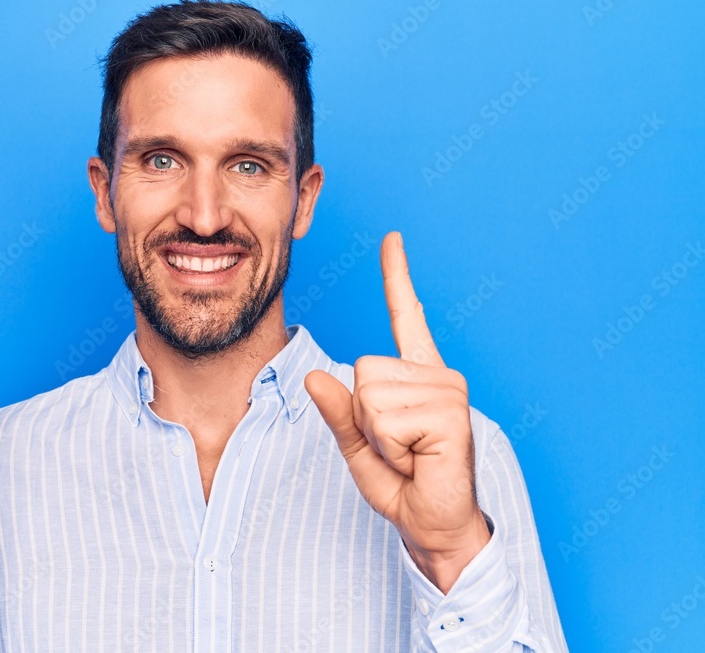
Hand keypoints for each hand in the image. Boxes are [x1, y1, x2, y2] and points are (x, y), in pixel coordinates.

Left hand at [305, 231, 489, 592]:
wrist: (435, 525)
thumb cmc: (402, 484)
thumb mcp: (358, 445)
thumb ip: (337, 411)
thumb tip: (314, 376)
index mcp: (418, 375)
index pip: (407, 316)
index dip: (397, 277)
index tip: (392, 239)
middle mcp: (437, 375)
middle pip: (362, 370)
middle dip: (364, 418)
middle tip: (397, 447)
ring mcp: (448, 391)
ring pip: (370, 394)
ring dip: (377, 435)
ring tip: (408, 454)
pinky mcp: (450, 414)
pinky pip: (386, 419)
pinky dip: (390, 448)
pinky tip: (418, 459)